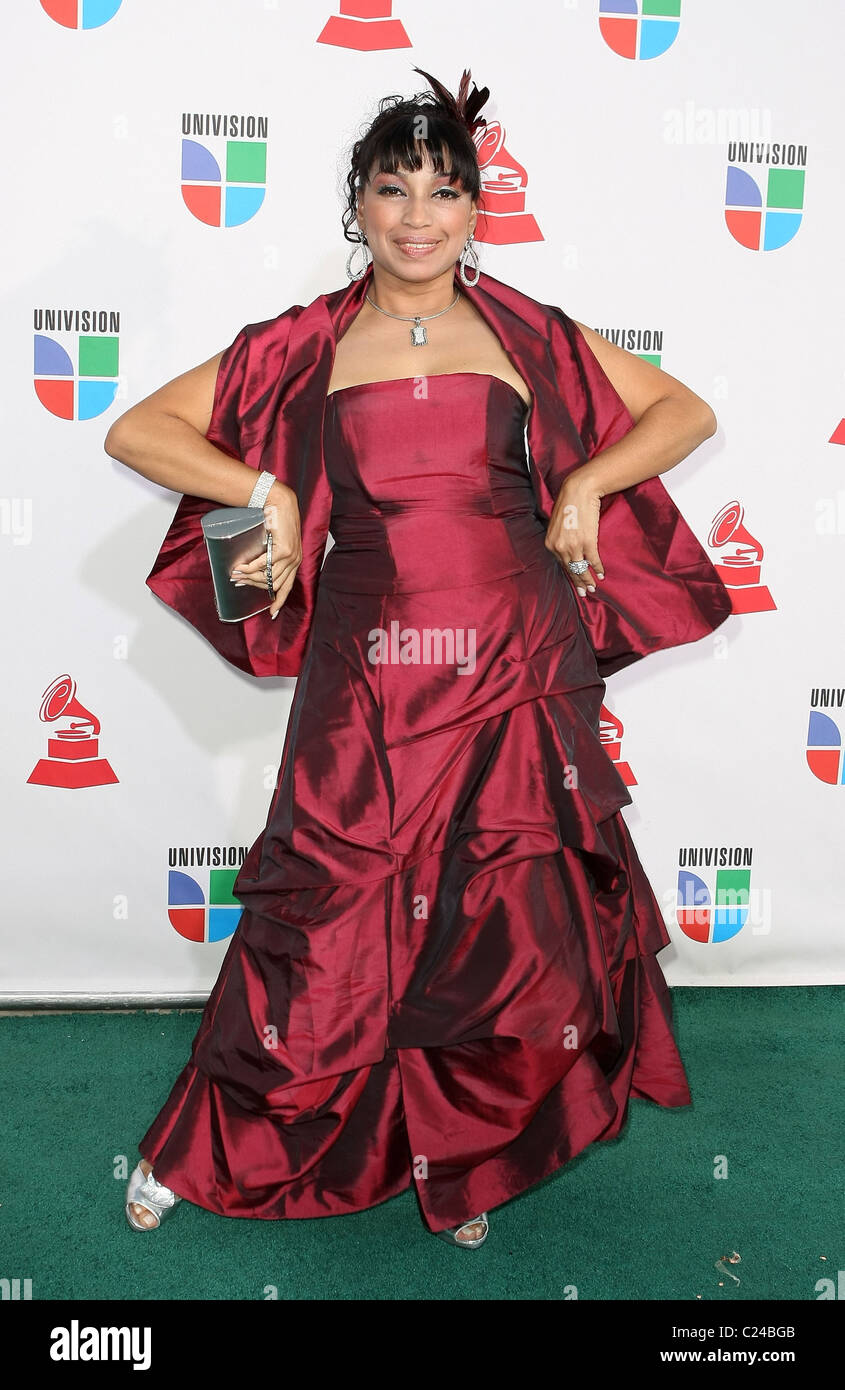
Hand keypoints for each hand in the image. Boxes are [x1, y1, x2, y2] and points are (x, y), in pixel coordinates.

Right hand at [230, 482, 301, 618]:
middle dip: (254, 585)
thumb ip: (270, 557)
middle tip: (237, 582)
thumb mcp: (275, 543)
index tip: (272, 613)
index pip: (287, 587)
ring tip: (235, 574)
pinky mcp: (283, 549)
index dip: (279, 600)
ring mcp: (291, 556)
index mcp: (294, 562)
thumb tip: (252, 571)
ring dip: (249, 577)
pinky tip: (241, 567)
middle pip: (273, 584)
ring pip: (268, 576)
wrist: (280, 502)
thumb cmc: (276, 521)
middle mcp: (295, 561)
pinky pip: (263, 564)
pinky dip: (250, 568)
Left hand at [544, 473, 604, 596]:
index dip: (570, 575)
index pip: (561, 564)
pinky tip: (602, 574)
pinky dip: (598, 568)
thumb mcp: (557, 524)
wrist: (579, 490)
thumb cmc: (569, 504)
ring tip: (593, 587)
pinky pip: (593, 560)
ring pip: (581, 568)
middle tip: (584, 592)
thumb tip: (567, 550)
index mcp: (550, 543)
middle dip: (579, 582)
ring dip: (589, 579)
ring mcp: (573, 546)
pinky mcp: (587, 542)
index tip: (575, 583)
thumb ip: (560, 539)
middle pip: (570, 569)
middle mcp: (560, 547)